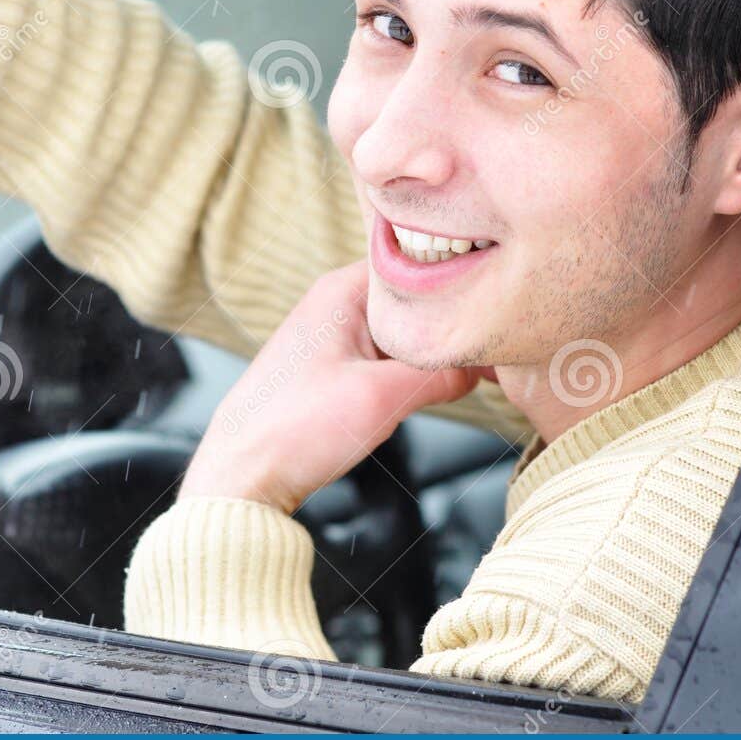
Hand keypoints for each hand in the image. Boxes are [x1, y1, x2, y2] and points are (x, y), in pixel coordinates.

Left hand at [180, 261, 492, 513]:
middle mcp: (336, 303)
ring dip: (431, 355)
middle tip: (490, 352)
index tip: (497, 310)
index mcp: (342, 290)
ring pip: (405, 333)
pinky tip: (430, 393)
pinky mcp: (334, 368)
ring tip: (465, 375)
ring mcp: (334, 336)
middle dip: (450, 327)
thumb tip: (482, 367)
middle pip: (416, 300)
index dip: (461, 288)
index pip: (421, 263)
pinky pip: (387, 358)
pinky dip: (412, 373)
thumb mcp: (382, 398)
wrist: (243, 476)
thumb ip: (442, 374)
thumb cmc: (292, 431)